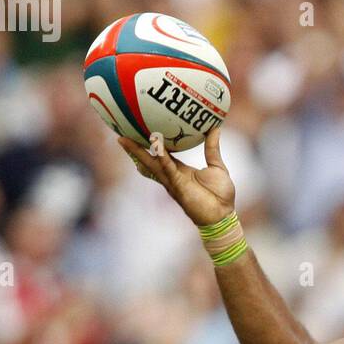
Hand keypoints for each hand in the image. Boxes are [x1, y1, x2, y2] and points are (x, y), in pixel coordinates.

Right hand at [118, 126, 235, 227]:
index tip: (141, 129)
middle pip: (149, 158)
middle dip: (134, 147)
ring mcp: (173, 181)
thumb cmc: (221, 195)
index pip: (162, 154)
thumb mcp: (217, 166)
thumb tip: (215, 127)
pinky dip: (162, 157)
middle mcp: (172, 175)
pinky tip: (155, 144)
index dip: (151, 143)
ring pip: (152, 163)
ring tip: (124, 139)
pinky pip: (168, 169)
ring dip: (138, 151)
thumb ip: (213, 148)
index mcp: (180, 170)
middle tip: (120, 133)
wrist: (223, 215)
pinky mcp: (178, 186)